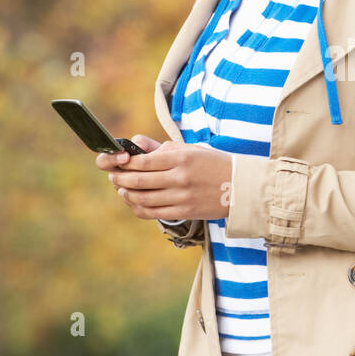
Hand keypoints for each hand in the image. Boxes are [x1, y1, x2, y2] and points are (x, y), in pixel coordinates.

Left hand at [96, 134, 233, 222]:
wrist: (241, 187)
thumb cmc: (213, 164)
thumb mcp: (190, 149)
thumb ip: (161, 147)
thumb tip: (135, 142)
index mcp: (181, 158)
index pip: (143, 161)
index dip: (125, 162)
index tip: (118, 161)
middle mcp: (180, 177)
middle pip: (138, 180)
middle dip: (120, 178)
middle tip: (113, 176)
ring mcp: (182, 197)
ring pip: (142, 198)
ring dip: (126, 194)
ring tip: (121, 189)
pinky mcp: (185, 211)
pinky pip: (153, 213)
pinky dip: (138, 207)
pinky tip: (134, 201)